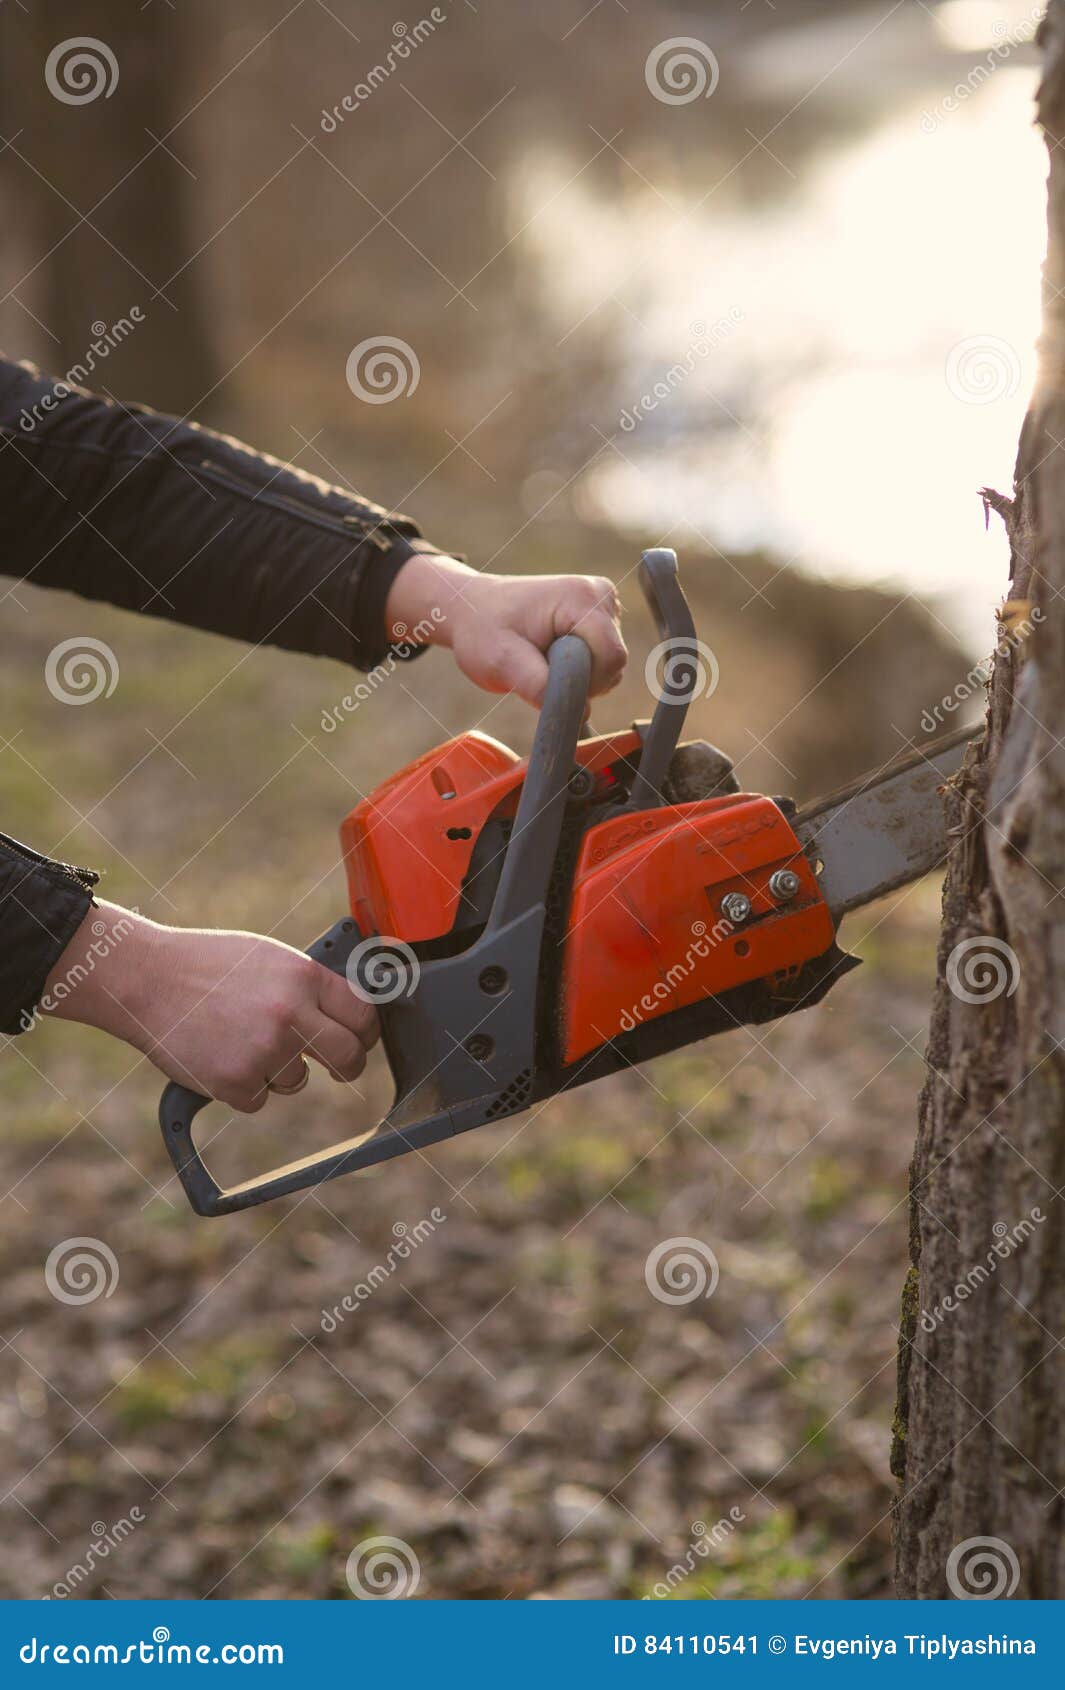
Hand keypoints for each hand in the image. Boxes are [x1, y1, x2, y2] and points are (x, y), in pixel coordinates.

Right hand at [44, 902, 378, 1112]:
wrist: (147, 979)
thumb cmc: (207, 965)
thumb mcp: (268, 958)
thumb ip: (307, 985)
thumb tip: (346, 1013)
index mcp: (303, 976)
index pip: (362, 1014)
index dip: (367, 1031)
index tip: (362, 1039)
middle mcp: (290, 1015)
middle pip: (348, 1056)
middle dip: (349, 1066)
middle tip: (339, 1068)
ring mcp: (264, 1051)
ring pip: (297, 1081)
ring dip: (278, 1071)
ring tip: (240, 1039)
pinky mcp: (236, 1082)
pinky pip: (259, 1099)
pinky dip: (243, 1086)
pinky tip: (220, 1054)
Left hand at [385, 553, 626, 707]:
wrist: (473, 610)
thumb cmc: (483, 630)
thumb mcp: (500, 661)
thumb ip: (536, 685)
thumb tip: (577, 712)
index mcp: (582, 597)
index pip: (610, 658)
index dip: (585, 684)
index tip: (546, 682)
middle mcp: (600, 595)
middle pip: (614, 663)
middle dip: (580, 681)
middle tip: (538, 670)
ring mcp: (604, 604)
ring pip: (610, 665)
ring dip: (579, 676)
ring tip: (542, 661)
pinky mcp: (601, 617)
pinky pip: (603, 660)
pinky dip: (580, 669)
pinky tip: (552, 656)